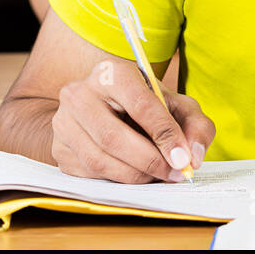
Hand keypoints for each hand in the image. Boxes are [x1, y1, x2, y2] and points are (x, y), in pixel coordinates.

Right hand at [51, 59, 215, 182]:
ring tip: (159, 175)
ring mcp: (64, 122)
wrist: (105, 108)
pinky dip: (118, 180)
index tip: (183, 157)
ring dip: (136, 175)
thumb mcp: (176, 104)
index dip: (163, 133)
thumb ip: (195, 124)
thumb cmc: (146, 105)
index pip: (139, 104)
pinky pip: (89, 174)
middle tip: (175, 173)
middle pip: (114, 137)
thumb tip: (193, 156)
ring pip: (99, 160)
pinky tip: (136, 174)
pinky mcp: (59, 149)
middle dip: (150, 161)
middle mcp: (79, 94)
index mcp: (111, 73)